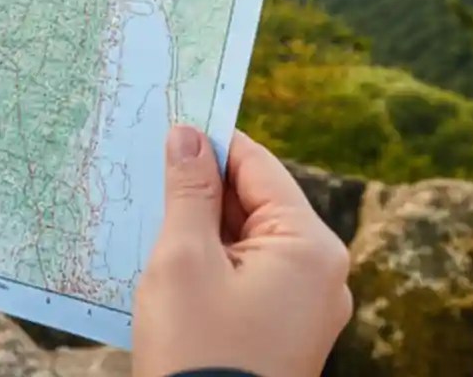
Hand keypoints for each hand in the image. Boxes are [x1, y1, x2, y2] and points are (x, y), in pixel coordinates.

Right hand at [133, 126, 351, 376]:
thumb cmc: (195, 350)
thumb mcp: (182, 260)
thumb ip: (188, 190)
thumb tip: (188, 135)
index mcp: (310, 247)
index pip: (259, 167)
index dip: (212, 142)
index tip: (171, 123)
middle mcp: (323, 273)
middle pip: (257, 203)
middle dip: (203, 188)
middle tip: (149, 171)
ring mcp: (309, 307)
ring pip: (250, 240)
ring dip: (203, 227)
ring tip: (151, 219)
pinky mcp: (287, 331)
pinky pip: (251, 276)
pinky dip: (213, 262)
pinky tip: (171, 261)